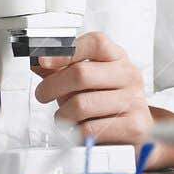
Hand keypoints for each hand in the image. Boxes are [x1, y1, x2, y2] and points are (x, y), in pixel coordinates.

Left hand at [33, 31, 152, 145]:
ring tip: (64, 115)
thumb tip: (37, 61)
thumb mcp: (85, 79)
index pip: (94, 43)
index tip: (43, 61)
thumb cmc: (106, 99)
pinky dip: (76, 131)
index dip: (64, 51)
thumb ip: (60, 68)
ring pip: (81, 105)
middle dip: (52, 86)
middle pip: (81, 74)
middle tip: (42, 94)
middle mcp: (129, 75)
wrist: (136, 129)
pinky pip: (90, 128)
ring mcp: (134, 100)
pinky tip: (80, 128)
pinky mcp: (134, 126)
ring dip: (63, 113)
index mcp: (117, 57)